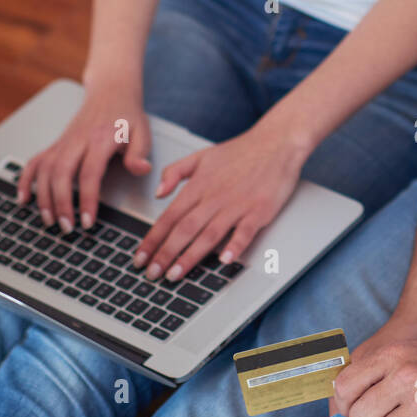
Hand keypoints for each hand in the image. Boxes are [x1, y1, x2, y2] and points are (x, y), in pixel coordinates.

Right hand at [17, 78, 150, 232]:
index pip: (90, 173)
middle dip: (61, 203)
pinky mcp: (56, 144)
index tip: (88, 221)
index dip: (87, 199)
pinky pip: (35, 161)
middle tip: (67, 227)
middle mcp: (78, 140)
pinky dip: (26, 180)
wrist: (111, 90)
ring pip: (45, 170)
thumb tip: (141, 169)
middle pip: (61, 173)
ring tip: (49, 220)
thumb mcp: (142, 131)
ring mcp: (64, 142)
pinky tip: (24, 198)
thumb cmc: (127, 115)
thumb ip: (140, 153)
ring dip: (43, 197)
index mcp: (101, 139)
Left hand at [130, 124, 305, 279]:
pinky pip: (245, 231)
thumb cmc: (241, 151)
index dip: (152, 239)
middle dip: (165, 254)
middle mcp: (215, 197)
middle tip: (152, 274)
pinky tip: (225, 260)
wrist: (276, 142)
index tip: (140, 257)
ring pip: (209, 234)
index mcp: (199, 185)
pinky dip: (235, 245)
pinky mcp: (259, 210)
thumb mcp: (201, 155)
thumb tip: (158, 193)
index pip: (169, 216)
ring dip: (190, 256)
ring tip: (175, 275)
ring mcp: (237, 204)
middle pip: (184, 229)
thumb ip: (175, 172)